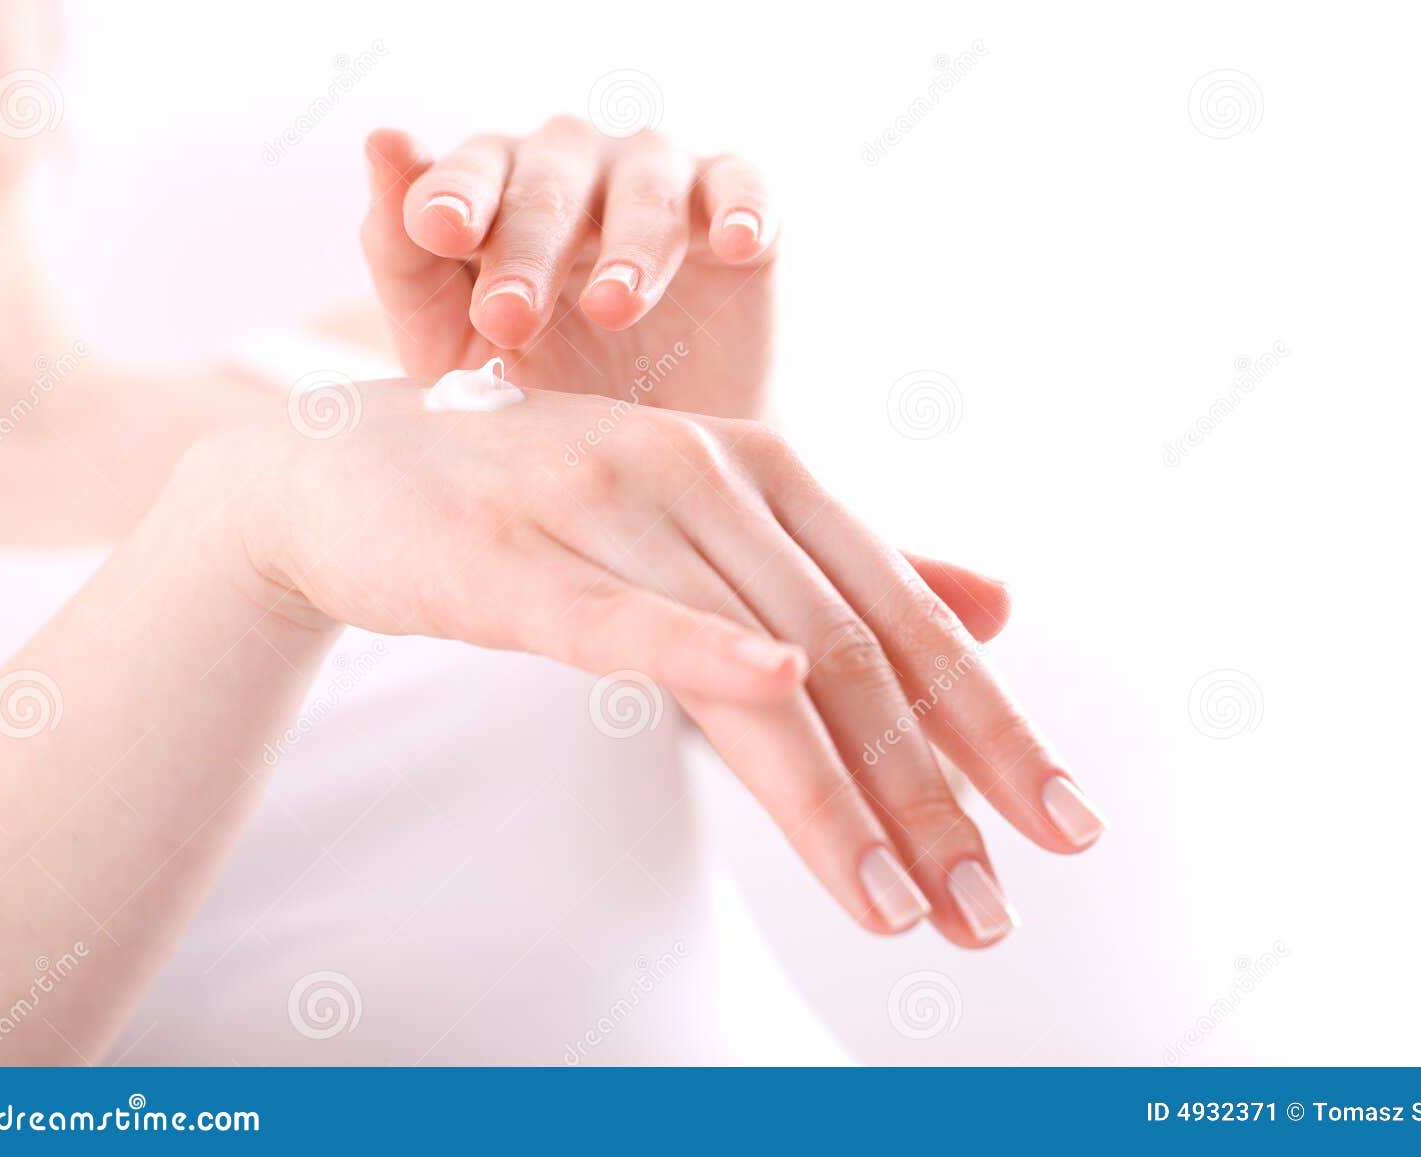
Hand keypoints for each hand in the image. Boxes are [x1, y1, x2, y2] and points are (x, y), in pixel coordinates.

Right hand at [222, 386, 1103, 946]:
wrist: (356, 469)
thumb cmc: (546, 506)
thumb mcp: (714, 526)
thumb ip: (848, 570)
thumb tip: (1002, 608)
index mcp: (773, 472)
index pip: (906, 620)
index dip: (991, 728)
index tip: (1064, 827)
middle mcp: (712, 475)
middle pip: (852, 653)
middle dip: (933, 793)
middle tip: (990, 911)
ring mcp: (614, 503)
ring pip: (757, 658)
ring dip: (837, 794)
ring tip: (902, 905)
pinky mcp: (512, 550)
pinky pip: (620, 611)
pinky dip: (697, 646)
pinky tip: (771, 695)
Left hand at [360, 119, 775, 418]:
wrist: (649, 460)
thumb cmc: (537, 389)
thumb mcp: (451, 343)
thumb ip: (405, 254)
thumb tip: (383, 142)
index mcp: (497, 188)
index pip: (471, 172)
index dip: (456, 196)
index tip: (439, 230)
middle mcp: (578, 167)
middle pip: (551, 183)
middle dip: (529, 248)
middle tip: (512, 318)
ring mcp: (661, 182)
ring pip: (645, 187)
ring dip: (628, 244)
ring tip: (612, 307)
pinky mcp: (741, 214)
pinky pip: (745, 190)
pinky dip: (744, 210)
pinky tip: (735, 241)